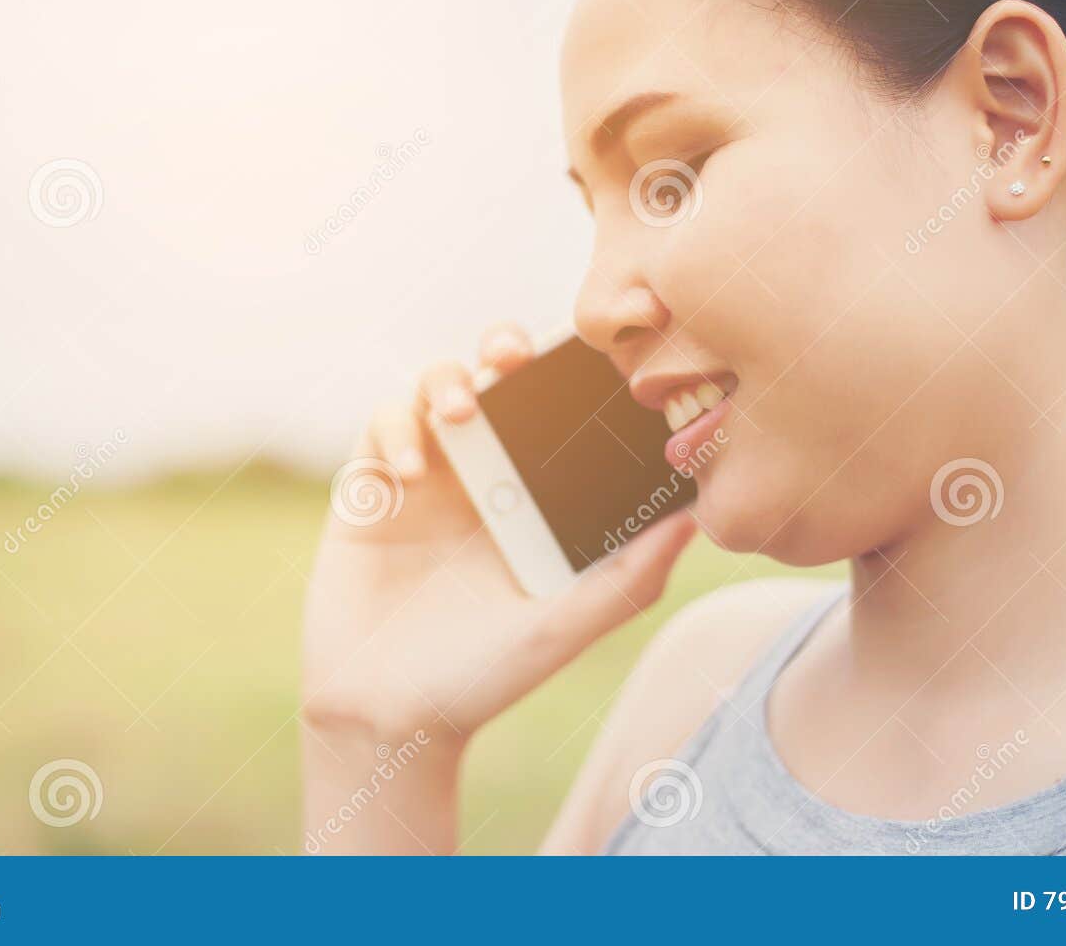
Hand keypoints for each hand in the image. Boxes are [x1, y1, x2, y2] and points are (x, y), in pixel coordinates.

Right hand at [301, 323, 698, 749]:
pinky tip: (413, 470)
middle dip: (505, 349)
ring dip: (447, 380)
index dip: (569, 376)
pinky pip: (381, 425)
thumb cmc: (481, 680)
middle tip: (514, 355)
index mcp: (534, 500)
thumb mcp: (564, 629)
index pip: (557, 415)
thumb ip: (629, 579)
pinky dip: (397, 429)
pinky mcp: (369, 487)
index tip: (588, 360)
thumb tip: (696, 519)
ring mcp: (425, 478)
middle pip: (495, 380)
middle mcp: (482, 478)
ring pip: (435, 387)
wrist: (385, 717)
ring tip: (459, 411)